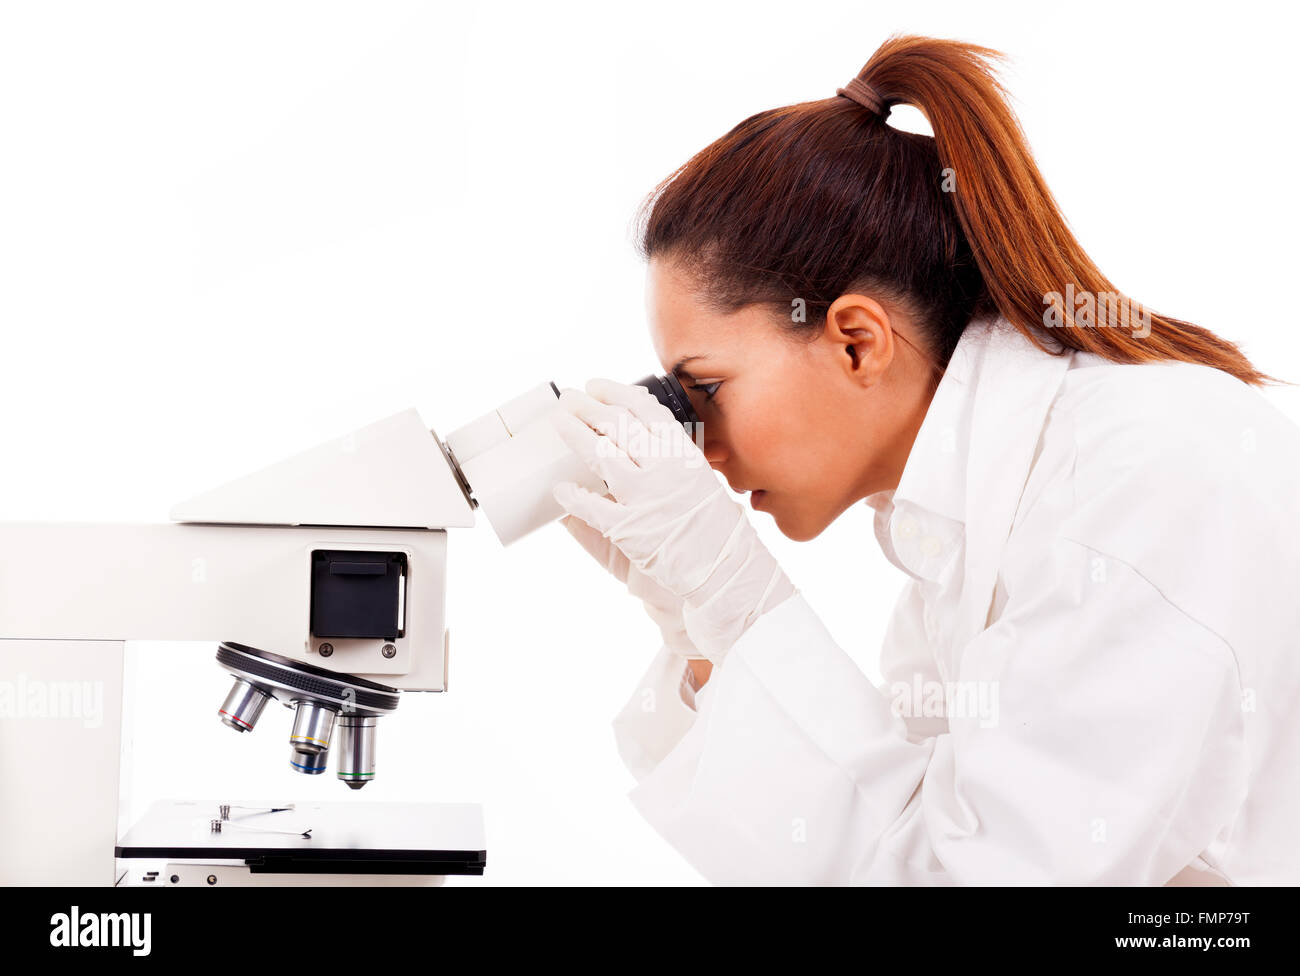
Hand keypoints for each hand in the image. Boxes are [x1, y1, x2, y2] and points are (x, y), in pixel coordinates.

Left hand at [548, 377, 795, 661]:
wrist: (727, 573)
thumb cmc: (718, 531)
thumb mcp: (702, 483)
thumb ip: (673, 463)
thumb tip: (637, 446)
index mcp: (684, 454)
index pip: (645, 410)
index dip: (616, 393)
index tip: (596, 385)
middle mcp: (664, 469)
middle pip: (617, 425)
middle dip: (587, 407)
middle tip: (568, 398)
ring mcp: (645, 498)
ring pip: (600, 454)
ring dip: (575, 434)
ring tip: (559, 423)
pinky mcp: (630, 530)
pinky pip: (592, 508)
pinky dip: (574, 498)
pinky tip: (560, 490)